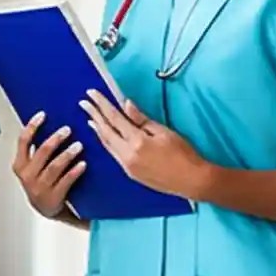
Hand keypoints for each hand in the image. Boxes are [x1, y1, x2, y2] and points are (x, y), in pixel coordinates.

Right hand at [11, 111, 87, 217]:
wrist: (47, 209)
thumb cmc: (42, 181)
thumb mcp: (34, 166)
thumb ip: (38, 149)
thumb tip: (52, 123)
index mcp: (20, 164)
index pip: (23, 141)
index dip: (32, 127)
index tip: (43, 114)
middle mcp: (27, 176)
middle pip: (41, 153)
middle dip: (55, 139)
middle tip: (68, 129)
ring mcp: (39, 188)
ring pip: (54, 167)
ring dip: (67, 155)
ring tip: (79, 145)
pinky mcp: (53, 198)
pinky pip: (65, 182)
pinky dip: (74, 172)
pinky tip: (83, 164)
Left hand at [78, 89, 208, 198]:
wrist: (192, 181)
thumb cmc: (183, 154)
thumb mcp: (164, 132)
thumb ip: (141, 119)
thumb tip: (126, 104)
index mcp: (137, 142)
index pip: (114, 118)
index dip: (102, 104)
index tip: (91, 93)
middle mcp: (127, 155)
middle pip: (105, 131)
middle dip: (94, 115)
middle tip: (83, 102)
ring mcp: (127, 166)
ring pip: (107, 144)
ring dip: (97, 129)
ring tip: (89, 117)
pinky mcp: (129, 173)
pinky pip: (113, 153)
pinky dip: (106, 142)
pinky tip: (103, 136)